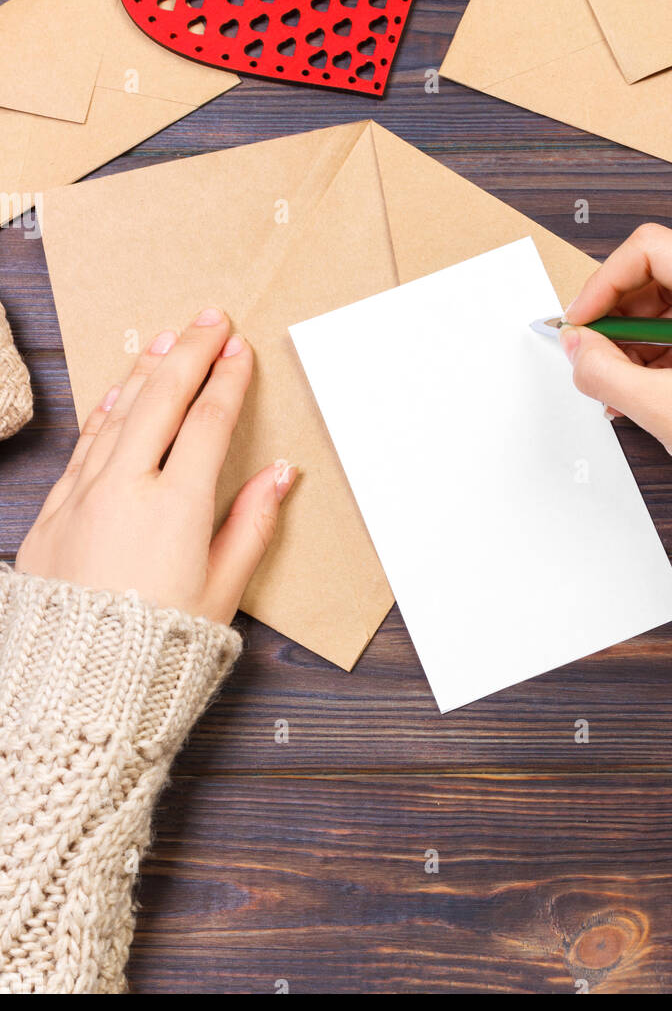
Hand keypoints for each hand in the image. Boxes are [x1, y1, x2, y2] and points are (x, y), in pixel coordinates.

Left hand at [16, 308, 296, 623]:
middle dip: (189, 352)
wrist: (77, 690)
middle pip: (161, 399)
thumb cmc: (159, 650)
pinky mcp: (51, 516)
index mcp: (176, 506)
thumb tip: (281, 474)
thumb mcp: (223, 591)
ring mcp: (82, 497)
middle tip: (209, 319)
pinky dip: (104, 413)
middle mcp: (125, 488)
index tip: (240, 350)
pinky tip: (117, 394)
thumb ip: (252, 524)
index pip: (208, 421)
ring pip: (116, 414)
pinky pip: (83, 447)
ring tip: (166, 341)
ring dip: (144, 372)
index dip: (227, 379)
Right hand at [560, 225, 671, 483]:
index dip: (605, 283)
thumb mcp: (669, 410)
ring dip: (637, 340)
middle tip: (591, 353)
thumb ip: (606, 370)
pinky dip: (662, 352)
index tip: (582, 319)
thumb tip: (576, 343)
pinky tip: (640, 386)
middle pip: (665, 275)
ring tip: (616, 383)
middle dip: (621, 317)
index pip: (656, 251)